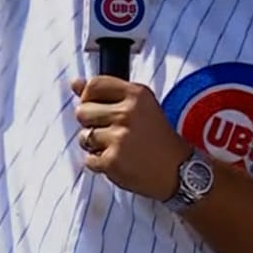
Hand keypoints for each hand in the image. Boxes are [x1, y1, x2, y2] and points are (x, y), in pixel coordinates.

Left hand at [72, 77, 191, 199]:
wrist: (177, 169)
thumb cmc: (157, 136)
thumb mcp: (139, 106)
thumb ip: (107, 93)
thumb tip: (75, 83)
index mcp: (136, 94)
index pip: (94, 86)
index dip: (90, 98)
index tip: (100, 107)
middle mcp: (128, 113)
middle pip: (82, 111)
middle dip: (91, 123)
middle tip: (114, 131)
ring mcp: (119, 137)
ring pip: (83, 137)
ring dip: (95, 145)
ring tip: (118, 147)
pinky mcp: (112, 161)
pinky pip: (88, 159)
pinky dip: (100, 163)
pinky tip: (119, 161)